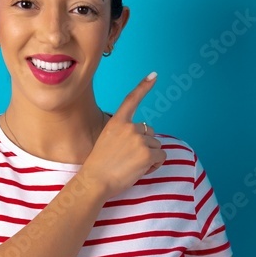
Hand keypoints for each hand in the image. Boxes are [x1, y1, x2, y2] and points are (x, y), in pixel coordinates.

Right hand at [78, 73, 166, 198]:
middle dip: (145, 145)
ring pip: (156, 146)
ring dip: (150, 156)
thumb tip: (144, 136)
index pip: (131, 99)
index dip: (144, 86)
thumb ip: (124, 134)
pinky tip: (140, 170)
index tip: (154, 75)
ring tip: (132, 166)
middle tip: (129, 159)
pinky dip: (155, 165)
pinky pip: (161, 157)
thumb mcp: (107, 140)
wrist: (94, 181)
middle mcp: (129, 127)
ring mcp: (139, 140)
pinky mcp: (147, 154)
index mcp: (117, 122)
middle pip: (150, 132)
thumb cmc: (99, 166)